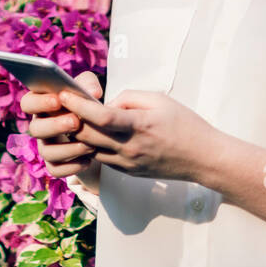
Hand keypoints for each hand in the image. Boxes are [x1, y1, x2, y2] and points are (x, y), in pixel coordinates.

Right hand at [21, 72, 103, 180]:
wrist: (96, 128)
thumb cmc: (85, 102)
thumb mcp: (88, 88)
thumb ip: (89, 84)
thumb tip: (93, 93)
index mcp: (41, 105)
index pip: (27, 102)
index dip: (39, 102)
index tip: (58, 100)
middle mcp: (40, 126)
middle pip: (35, 129)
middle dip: (55, 125)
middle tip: (76, 122)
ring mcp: (46, 146)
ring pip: (46, 152)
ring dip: (68, 149)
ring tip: (90, 145)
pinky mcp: (55, 164)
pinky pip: (56, 170)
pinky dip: (72, 167)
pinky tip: (89, 160)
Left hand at [57, 89, 218, 182]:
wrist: (202, 158)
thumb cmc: (185, 124)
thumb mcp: (160, 100)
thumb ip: (129, 97)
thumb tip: (106, 103)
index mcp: (139, 125)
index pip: (100, 116)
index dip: (79, 105)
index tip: (65, 94)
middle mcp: (130, 147)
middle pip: (86, 135)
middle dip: (71, 119)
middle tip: (63, 106)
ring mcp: (127, 163)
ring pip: (89, 149)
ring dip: (79, 135)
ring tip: (76, 119)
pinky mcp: (127, 172)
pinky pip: (102, 158)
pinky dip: (93, 146)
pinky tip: (95, 135)